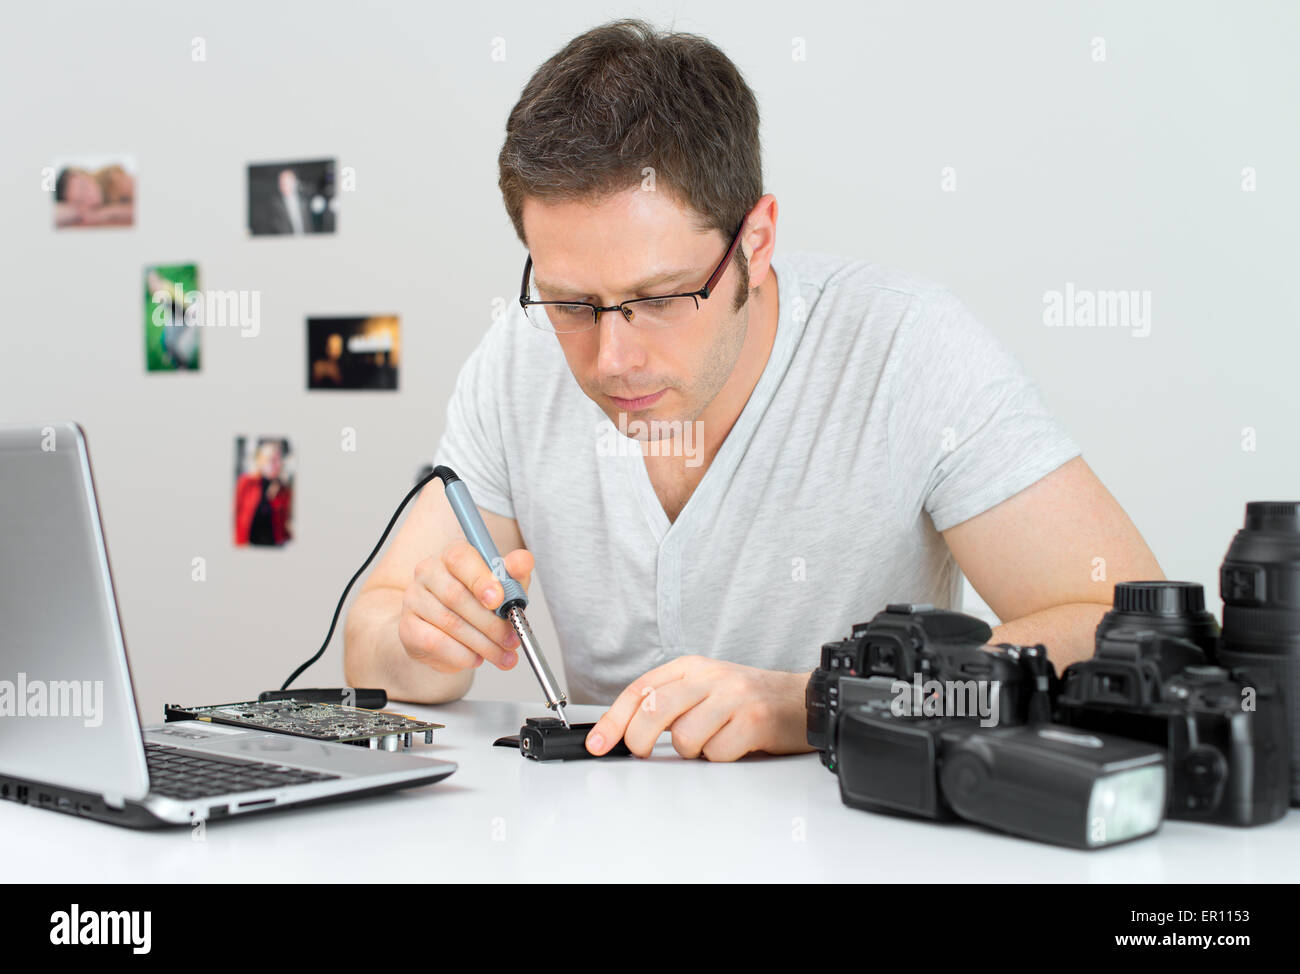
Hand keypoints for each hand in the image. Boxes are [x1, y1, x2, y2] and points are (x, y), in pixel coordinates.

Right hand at [398, 541, 532, 673]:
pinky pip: (435, 642)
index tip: (498, 600)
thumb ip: (514, 573)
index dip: (480, 579)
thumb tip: (523, 560)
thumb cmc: (481, 603)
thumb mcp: (506, 586)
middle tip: (512, 640)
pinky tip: (476, 658)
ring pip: (449, 622)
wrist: (451, 634)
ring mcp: (414, 599)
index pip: (461, 558)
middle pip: (456, 595)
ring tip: (502, 655)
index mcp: (453, 555)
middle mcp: (428, 571)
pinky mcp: (407, 627)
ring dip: (482, 643)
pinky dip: (461, 654)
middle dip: (490, 623)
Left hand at [585, 656, 813, 760]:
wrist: (801, 699)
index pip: (641, 690)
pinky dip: (720, 757)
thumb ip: (668, 703)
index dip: (614, 719)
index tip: (599, 744)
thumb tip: (624, 732)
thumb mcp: (703, 689)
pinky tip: (733, 745)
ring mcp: (734, 696)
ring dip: (692, 751)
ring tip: (710, 741)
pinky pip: (718, 752)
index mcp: (691, 666)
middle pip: (655, 709)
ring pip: (686, 737)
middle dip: (640, 738)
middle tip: (644, 752)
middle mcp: (711, 676)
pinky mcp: (755, 720)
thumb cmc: (746, 699)